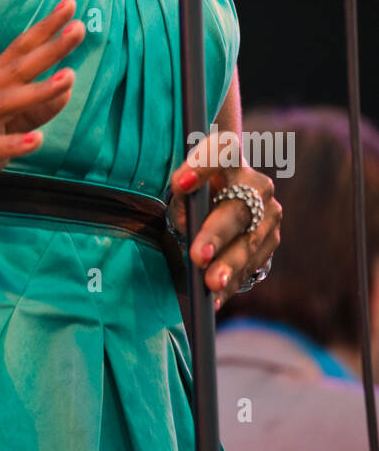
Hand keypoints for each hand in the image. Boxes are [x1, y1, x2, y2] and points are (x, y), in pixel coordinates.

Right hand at [0, 0, 85, 221]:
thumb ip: (30, 112)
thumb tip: (65, 89)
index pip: (17, 54)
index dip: (43, 31)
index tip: (70, 6)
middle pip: (15, 70)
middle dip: (49, 48)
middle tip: (79, 28)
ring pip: (4, 104)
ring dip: (37, 90)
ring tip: (69, 77)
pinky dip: (12, 144)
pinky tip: (37, 141)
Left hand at [166, 130, 281, 307]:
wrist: (226, 206)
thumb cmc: (198, 192)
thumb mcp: (185, 189)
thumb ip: (183, 194)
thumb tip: (186, 210)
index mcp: (230, 157)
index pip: (221, 151)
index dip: (203, 165)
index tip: (180, 183)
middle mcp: (256, 184)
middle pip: (237, 208)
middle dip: (215, 234)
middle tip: (196, 255)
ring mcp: (269, 213)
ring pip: (248, 242)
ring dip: (228, 265)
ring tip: (210, 284)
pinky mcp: (271, 240)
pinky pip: (251, 266)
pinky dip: (231, 284)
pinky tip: (214, 300)